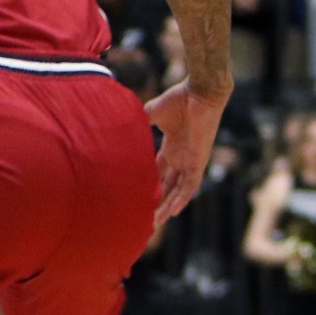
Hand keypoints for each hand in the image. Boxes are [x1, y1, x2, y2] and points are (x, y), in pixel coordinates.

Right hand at [146, 81, 227, 224]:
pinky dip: (182, 199)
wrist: (199, 92)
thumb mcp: (152, 113)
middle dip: (157, 201)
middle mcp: (181, 156)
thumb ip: (139, 122)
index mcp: (172, 145)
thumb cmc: (179, 98)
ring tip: (155, 222)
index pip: (159, 170)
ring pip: (178, 190)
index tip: (137, 194)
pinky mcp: (198, 162)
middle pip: (168, 184)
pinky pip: (190, 186)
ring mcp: (191, 160)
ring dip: (167, 206)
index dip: (149, 183)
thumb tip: (115, 123)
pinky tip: (173, 212)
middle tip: (145, 216)